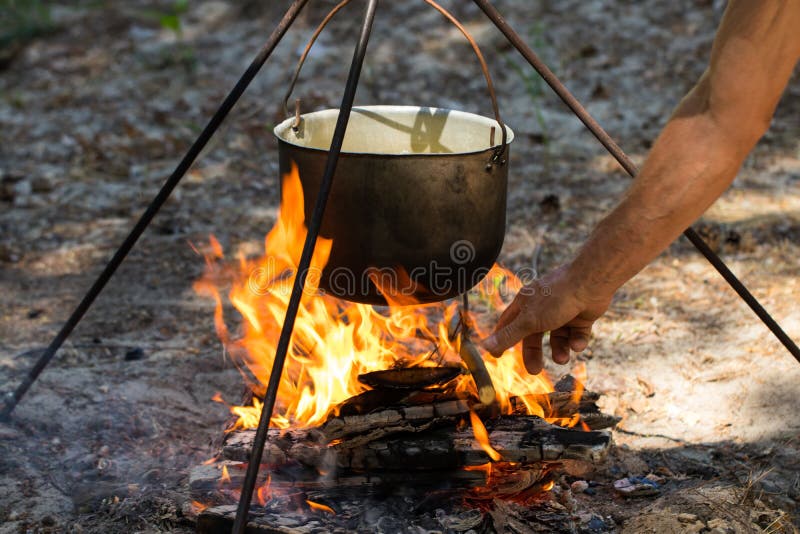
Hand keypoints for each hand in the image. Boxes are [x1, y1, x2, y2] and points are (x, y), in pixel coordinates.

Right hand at [481, 265, 611, 374]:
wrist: (590, 284)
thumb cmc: (555, 298)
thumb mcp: (529, 321)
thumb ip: (509, 335)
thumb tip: (484, 346)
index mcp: (525, 303)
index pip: (508, 323)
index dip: (502, 338)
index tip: (498, 356)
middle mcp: (542, 307)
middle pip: (533, 335)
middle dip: (534, 353)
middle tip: (535, 370)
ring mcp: (563, 312)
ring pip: (557, 338)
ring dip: (559, 350)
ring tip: (562, 358)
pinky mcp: (581, 316)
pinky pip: (576, 335)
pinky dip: (577, 341)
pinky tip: (578, 344)